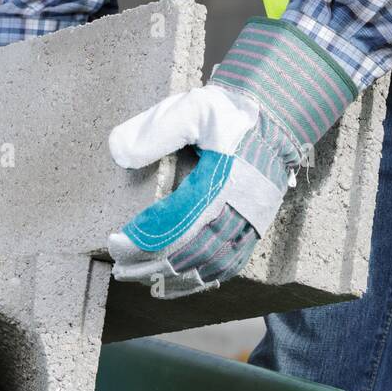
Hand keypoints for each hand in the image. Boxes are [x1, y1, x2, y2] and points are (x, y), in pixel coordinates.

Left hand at [106, 80, 301, 298]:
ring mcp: (250, 221)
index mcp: (221, 179)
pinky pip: (231, 263)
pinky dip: (205, 279)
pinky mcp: (255, 226)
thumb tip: (117, 152)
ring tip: (142, 280)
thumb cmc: (228, 111)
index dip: (144, 237)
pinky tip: (182, 282)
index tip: (116, 242)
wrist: (276, 116)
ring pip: (211, 264)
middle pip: (191, 250)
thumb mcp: (191, 107)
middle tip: (120, 268)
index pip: (176, 221)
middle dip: (152, 264)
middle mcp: (238, 207)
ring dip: (175, 278)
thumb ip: (156, 130)